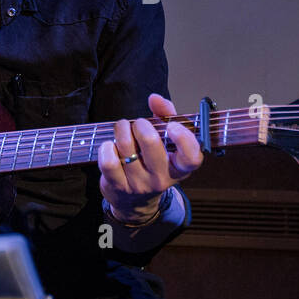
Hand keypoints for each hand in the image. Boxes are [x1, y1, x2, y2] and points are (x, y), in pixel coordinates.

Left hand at [98, 94, 202, 224]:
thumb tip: (155, 98)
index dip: (183, 139)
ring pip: (126, 147)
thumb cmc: (151, 161)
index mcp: (179, 167)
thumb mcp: (165, 139)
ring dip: (122, 130)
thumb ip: (165, 115)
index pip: (191, 158)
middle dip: (141, 125)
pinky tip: (110, 145)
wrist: (133, 200)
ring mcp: (140, 185)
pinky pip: (109, 162)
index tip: (172, 126)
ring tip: (123, 128)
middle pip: (151, 143)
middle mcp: (162, 178)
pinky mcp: (118, 187)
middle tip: (139, 123)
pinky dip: (107, 147)